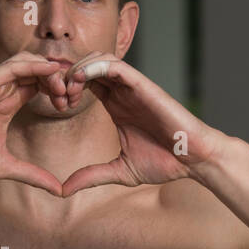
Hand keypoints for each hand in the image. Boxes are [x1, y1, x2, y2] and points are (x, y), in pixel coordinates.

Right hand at [0, 53, 67, 195]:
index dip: (58, 91)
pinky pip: (13, 65)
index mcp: (9, 104)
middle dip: (58, 78)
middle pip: (38, 70)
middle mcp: (2, 90)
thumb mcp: (5, 166)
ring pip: (28, 62)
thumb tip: (60, 191)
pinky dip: (34, 65)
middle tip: (70, 96)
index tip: (68, 106)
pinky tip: (49, 72)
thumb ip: (33, 175)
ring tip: (61, 87)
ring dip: (49, 70)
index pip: (40, 85)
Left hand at [57, 52, 225, 196]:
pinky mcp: (142, 85)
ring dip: (78, 69)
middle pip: (86, 65)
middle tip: (57, 96)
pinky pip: (114, 64)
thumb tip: (64, 191)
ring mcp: (132, 87)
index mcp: (115, 105)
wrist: (193, 158)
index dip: (66, 88)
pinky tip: (81, 83)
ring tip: (69, 90)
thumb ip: (91, 176)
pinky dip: (93, 67)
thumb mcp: (119, 171)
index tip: (56, 106)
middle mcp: (122, 92)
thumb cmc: (164, 162)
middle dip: (66, 75)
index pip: (84, 82)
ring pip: (98, 58)